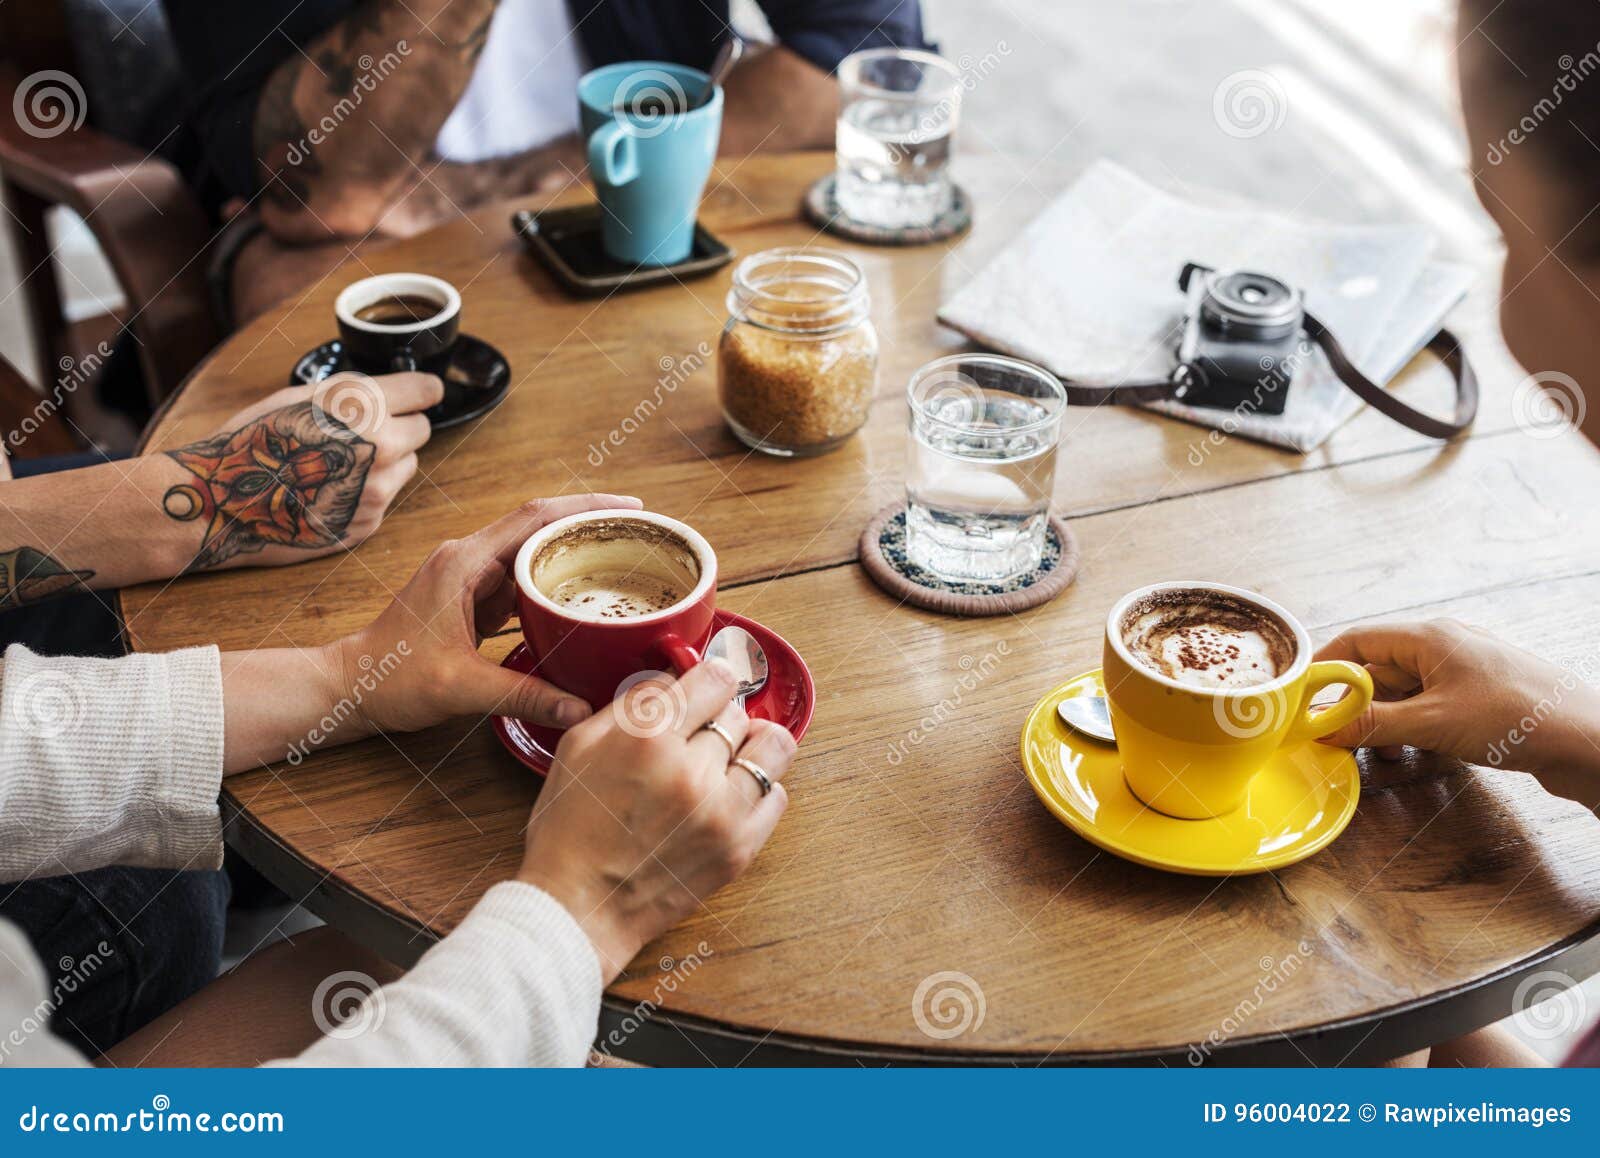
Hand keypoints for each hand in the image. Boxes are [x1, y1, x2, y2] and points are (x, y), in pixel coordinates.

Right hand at [186, 372, 443, 570]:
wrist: (222, 500)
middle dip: (400, 427)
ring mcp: (377, 490)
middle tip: (362, 432)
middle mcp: (380, 447)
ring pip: (407, 467)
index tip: (420, 394)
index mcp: (363, 405)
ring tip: (337, 463)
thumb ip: (356, 392)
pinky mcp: (368, 522)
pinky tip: (328, 490)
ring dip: (387, 463)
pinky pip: (385, 499)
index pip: (427, 391)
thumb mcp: (303, 395)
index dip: (422, 392)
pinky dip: (366, 493)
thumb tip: (397, 391)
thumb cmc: (255, 440)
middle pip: (422, 431)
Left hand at [325, 494, 641, 735]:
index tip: (629, 509)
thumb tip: (580, 709)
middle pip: (539, 527)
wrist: (348, 687)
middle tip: (638, 538)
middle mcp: (467, 559)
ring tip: (620, 564)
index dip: (585, 507)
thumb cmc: (389, 678)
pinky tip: (578, 598)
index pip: (535, 516)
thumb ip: (524, 695)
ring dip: (572, 555)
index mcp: (464, 562)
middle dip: (589, 528)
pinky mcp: (470, 598)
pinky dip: (551, 584)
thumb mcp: (461, 688)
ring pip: (531, 553)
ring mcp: (468, 577)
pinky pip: (520, 580)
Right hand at [517, 663, 797, 980]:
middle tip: (702, 736)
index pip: (715, 678)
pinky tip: (733, 795)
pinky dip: (760, 789)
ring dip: (754, 746)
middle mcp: (690, 770)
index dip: (712, 679)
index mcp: (647, 738)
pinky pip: (777, 797)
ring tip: (733, 757)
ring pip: (773, 748)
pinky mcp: (739, 848)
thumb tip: (673, 680)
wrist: (578, 908)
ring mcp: (721, 812)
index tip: (707, 689)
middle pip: (739, 714)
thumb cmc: (570, 829)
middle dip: (721, 717)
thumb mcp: (579, 747)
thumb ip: (631, 704)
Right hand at [1313, 620, 1599, 775]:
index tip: (1300, 697)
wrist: (1588, 740)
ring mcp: (1463, 671)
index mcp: (1429, 637)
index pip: (1357, 640)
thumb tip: (1325, 728)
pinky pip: (1428, 705)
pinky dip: (1410, 726)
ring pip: (1403, 690)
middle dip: (1352, 702)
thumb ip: (1374, 724)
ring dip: (1382, 719)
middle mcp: (1443, 646)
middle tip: (1331, 735)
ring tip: (1373, 751)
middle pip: (1378, 667)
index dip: (1324, 668)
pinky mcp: (1479, 696)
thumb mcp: (1433, 724)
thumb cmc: (1518, 717)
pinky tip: (1410, 750)